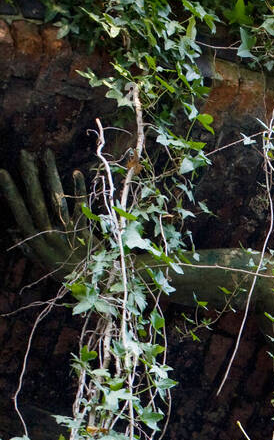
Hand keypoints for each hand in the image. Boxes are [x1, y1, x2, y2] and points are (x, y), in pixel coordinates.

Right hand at [0, 148, 87, 277]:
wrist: (97, 286)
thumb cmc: (70, 274)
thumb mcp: (45, 265)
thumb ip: (28, 247)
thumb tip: (11, 231)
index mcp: (38, 244)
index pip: (20, 214)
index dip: (11, 193)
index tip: (2, 173)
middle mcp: (51, 237)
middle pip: (37, 202)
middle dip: (29, 176)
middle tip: (24, 153)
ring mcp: (69, 234)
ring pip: (57, 199)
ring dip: (50, 174)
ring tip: (45, 154)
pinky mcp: (86, 231)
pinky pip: (81, 207)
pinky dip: (78, 190)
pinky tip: (76, 172)